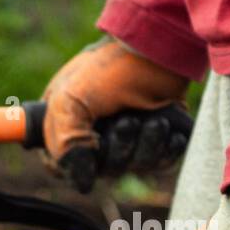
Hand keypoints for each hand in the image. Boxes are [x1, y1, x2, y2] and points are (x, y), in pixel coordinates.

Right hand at [40, 38, 188, 181]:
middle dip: (119, 149)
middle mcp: (97, 130)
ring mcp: (129, 133)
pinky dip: (166, 148)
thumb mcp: (71, 99)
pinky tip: (167, 126)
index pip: (62, 164)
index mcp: (68, 120)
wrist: (162, 49)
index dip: (74, 166)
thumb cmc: (111, 67)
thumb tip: (81, 181)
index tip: (90, 151)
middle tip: (128, 121)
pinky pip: (160, 161)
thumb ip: (64, 142)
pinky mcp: (159, 135)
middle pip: (103, 170)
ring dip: (145, 146)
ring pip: (134, 166)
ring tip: (154, 120)